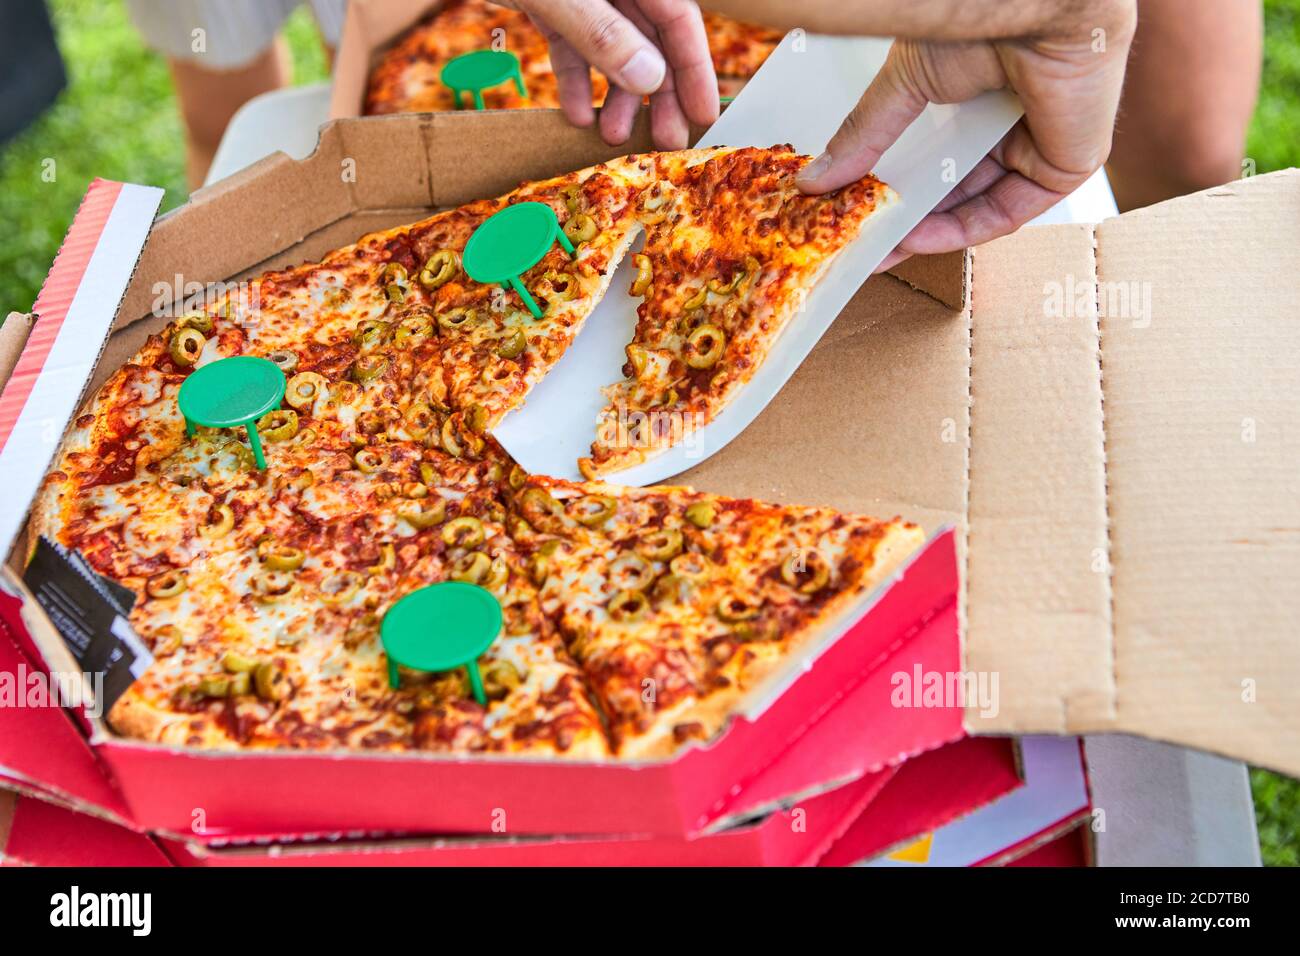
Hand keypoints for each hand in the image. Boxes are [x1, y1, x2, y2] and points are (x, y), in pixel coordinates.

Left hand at [500, 0, 719, 148]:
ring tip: (612, 137)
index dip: (694, 70)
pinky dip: (573, 78)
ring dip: (615, 93)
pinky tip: (575, 115)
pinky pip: (569, 42)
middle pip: (650, 36)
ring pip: (611, 45)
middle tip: (664, 142)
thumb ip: (601, 32)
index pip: (679, 19)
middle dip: (658, 92)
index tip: (704, 116)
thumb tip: (649, 79)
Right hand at [795, 2, 1137, 268]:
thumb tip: (815, 178)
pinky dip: (961, 231)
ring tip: (879, 249)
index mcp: (980, 93)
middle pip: (956, 188)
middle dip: (907, 220)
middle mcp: (1011, 121)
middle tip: (863, 245)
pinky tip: (916, 238)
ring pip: (979, 205)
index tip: (855, 213)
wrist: (1031, 4)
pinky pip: (1008, 212)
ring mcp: (1040, 146)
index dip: (896, 189)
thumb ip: (864, 135)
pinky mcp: (1063, 168)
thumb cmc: (978, 18)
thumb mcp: (904, 84)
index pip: (937, 156)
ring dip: (927, 232)